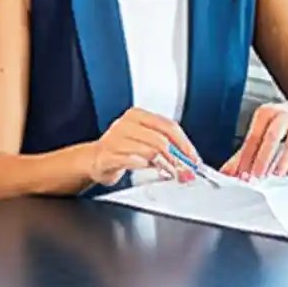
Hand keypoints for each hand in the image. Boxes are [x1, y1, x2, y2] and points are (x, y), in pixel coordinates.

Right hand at [85, 108, 200, 186]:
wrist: (94, 160)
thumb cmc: (123, 149)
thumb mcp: (145, 141)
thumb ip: (165, 145)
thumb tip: (187, 157)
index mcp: (137, 115)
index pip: (168, 125)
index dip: (184, 143)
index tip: (193, 156)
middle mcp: (126, 124)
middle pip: (160, 139)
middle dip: (176, 156)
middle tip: (184, 168)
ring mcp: (115, 139)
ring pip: (149, 150)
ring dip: (164, 164)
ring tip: (170, 171)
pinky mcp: (108, 156)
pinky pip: (132, 161)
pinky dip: (145, 166)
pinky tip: (149, 168)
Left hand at [221, 99, 287, 179]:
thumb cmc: (279, 124)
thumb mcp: (261, 131)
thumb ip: (244, 153)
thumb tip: (227, 174)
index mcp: (266, 113)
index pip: (253, 137)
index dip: (247, 157)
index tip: (242, 174)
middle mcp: (283, 115)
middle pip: (272, 138)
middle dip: (263, 159)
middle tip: (257, 177)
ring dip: (282, 162)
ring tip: (274, 175)